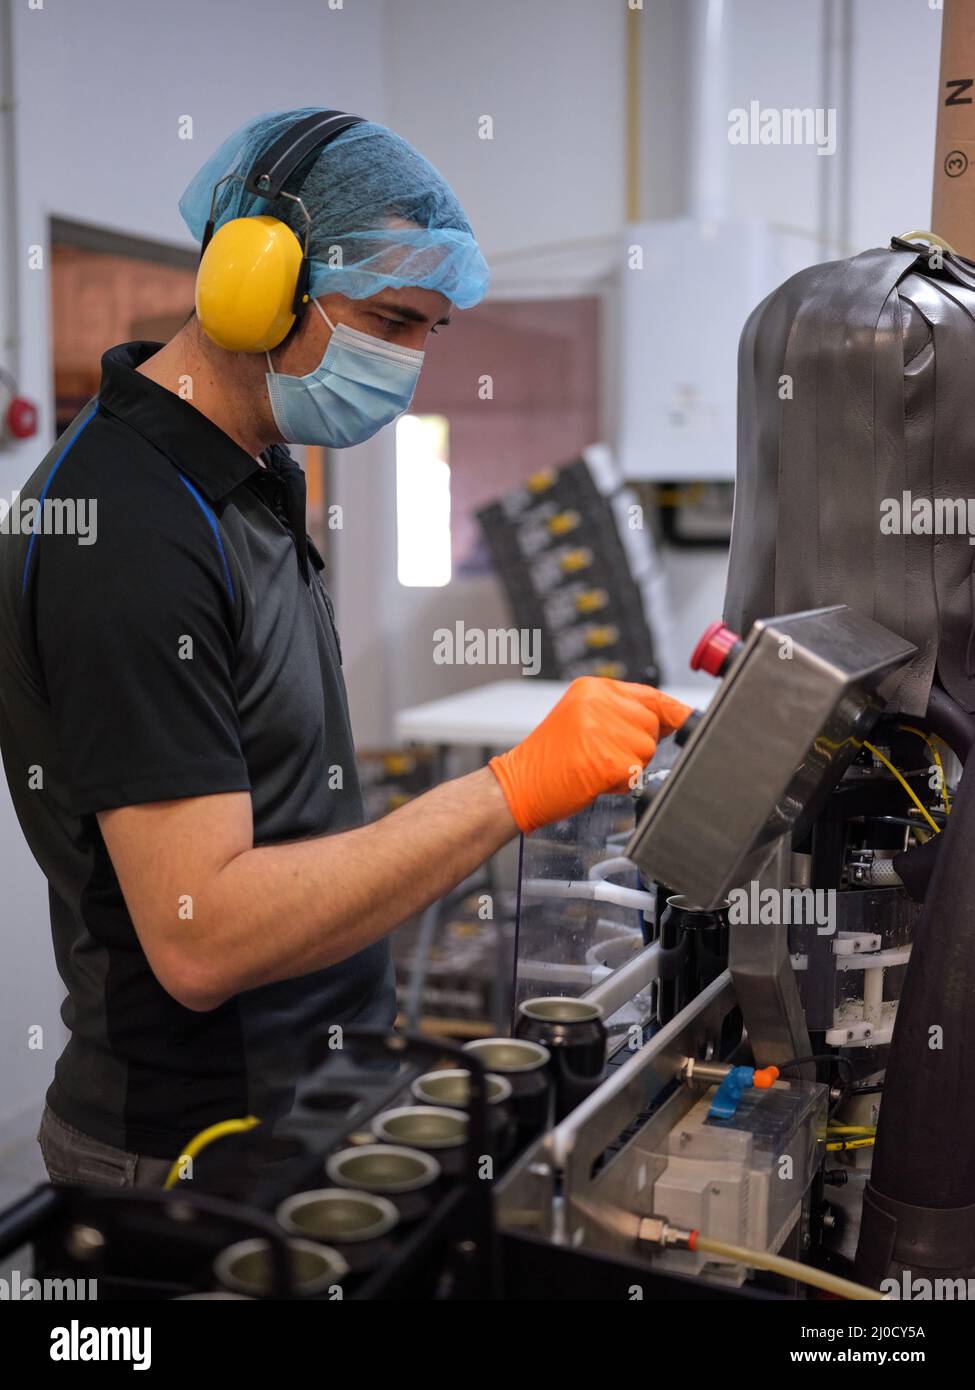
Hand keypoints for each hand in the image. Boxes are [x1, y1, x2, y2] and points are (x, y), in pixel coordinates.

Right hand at [489, 677, 691, 834]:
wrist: (519, 783)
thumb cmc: (549, 758)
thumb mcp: (583, 718)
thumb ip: (621, 713)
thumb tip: (672, 718)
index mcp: (594, 688)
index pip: (650, 695)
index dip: (671, 711)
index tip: (684, 719)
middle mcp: (599, 702)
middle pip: (652, 724)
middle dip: (638, 744)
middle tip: (603, 754)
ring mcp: (604, 730)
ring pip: (647, 750)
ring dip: (629, 765)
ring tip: (595, 766)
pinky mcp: (607, 758)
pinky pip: (635, 772)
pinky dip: (621, 783)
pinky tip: (594, 779)